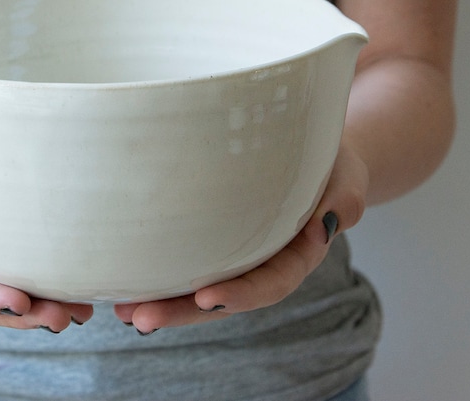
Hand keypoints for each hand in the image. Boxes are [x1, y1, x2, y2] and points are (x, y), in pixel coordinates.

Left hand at [114, 139, 367, 333]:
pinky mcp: (214, 239)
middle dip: (181, 311)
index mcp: (296, 255)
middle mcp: (261, 262)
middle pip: (222, 296)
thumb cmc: (330, 162)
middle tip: (141, 318)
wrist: (311, 150)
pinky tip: (126, 283)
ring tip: (122, 311)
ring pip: (197, 286)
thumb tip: (325, 224)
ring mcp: (235, 254)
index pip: (270, 283)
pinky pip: (185, 261)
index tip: (206, 298)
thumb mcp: (347, 175)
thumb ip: (344, 199)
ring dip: (161, 302)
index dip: (240, 294)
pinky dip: (158, 276)